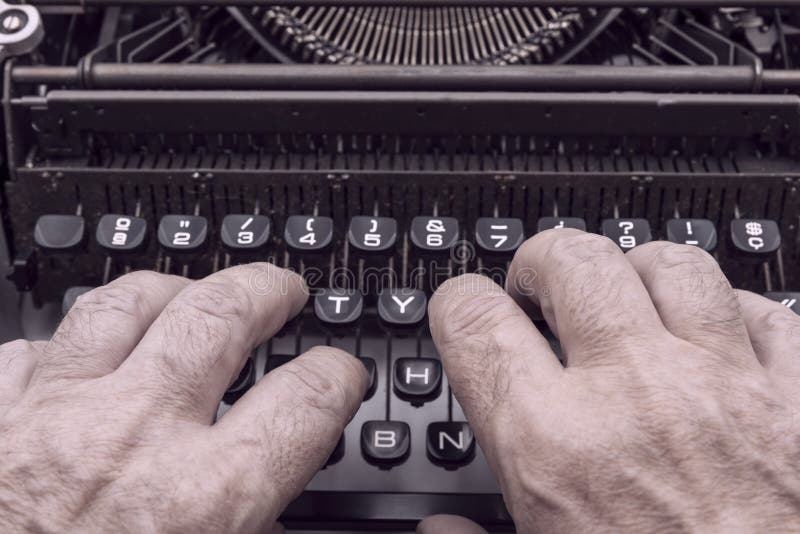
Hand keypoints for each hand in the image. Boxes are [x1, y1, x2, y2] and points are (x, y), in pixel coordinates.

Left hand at [0, 264, 366, 532]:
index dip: (338, 376)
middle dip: (266, 291)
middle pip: (221, 316)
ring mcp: (50, 420)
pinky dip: (64, 348)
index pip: (305, 399)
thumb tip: (266, 517)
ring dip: (170, 291)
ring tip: (190, 294)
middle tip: (282, 291)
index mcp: (201, 502)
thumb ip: (248, 532)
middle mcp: (131, 441)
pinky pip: (30, 352)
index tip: (339, 374)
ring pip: (124, 305)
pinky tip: (78, 360)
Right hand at [421, 230, 799, 532]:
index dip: (458, 304)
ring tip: (627, 298)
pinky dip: (735, 313)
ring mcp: (727, 389)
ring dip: (637, 271)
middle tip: (540, 289)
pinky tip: (719, 340)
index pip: (474, 322)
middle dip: (543, 264)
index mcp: (555, 450)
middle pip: (572, 262)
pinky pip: (766, 313)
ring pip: (671, 264)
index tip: (467, 314)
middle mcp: (635, 398)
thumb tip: (439, 532)